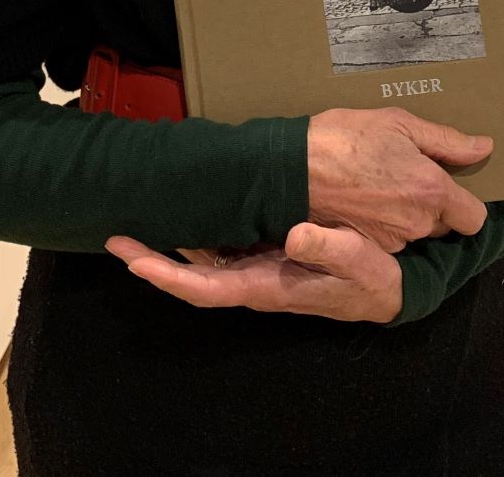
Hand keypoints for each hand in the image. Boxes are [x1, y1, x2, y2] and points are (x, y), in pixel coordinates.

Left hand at [106, 223, 402, 323]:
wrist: (388, 292)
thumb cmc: (372, 282)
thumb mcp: (361, 265)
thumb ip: (330, 248)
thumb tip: (293, 234)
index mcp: (268, 287)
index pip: (205, 288)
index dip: (167, 276)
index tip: (133, 259)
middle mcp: (253, 281)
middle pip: (191, 276)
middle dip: (152, 259)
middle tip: (115, 235)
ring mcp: (256, 271)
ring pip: (201, 263)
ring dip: (167, 247)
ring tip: (137, 219)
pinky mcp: (264, 258)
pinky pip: (219, 249)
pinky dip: (194, 235)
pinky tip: (182, 212)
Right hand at [307, 107, 490, 252]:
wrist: (291, 170)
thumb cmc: (344, 139)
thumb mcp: (398, 123)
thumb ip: (445, 140)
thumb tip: (484, 147)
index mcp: (432, 191)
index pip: (474, 218)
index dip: (466, 204)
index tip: (450, 187)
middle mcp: (417, 223)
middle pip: (443, 225)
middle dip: (432, 206)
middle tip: (407, 177)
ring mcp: (391, 241)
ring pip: (414, 233)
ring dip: (404, 216)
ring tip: (379, 185)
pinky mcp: (367, 249)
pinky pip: (387, 241)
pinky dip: (380, 225)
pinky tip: (362, 201)